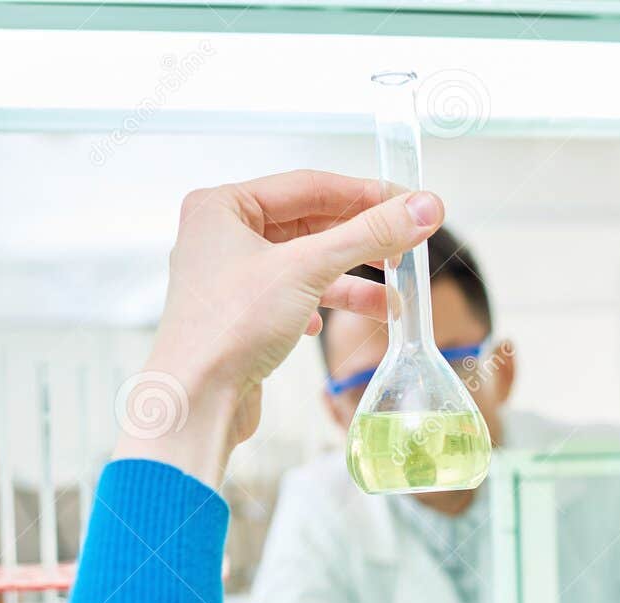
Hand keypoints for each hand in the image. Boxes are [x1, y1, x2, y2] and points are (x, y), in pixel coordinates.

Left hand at [117, 170, 444, 484]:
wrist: (197, 400)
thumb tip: (423, 206)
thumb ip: (369, 234)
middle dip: (362, 244)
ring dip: (352, 283)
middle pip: (311, 226)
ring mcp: (232, 278)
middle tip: (407, 250)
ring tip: (392, 302)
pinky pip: (296, 298)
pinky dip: (324, 307)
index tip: (410, 204)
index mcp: (223, 207)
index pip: (309, 186)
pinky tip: (330, 326)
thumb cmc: (228, 328)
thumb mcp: (308, 270)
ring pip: (307, 266)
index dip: (366, 194)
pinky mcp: (243, 316)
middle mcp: (223, 237)